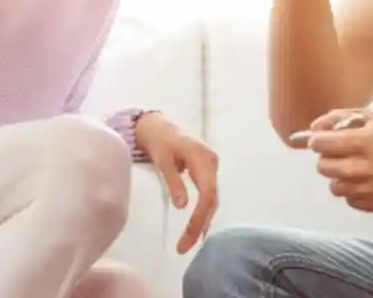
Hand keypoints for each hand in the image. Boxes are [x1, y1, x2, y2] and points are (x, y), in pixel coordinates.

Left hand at [134, 113, 218, 253]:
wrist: (160, 126)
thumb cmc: (160, 141)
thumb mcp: (162, 161)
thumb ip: (173, 181)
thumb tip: (182, 207)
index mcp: (203, 158)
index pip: (207, 194)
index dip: (199, 217)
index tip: (187, 237)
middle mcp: (212, 163)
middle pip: (212, 200)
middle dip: (199, 225)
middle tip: (183, 247)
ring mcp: (212, 167)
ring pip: (212, 199)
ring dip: (202, 221)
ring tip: (188, 242)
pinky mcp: (207, 171)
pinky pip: (208, 194)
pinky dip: (203, 211)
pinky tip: (196, 227)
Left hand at [306, 108, 372, 212]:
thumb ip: (340, 118)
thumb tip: (314, 127)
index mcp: (358, 142)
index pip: (318, 143)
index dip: (317, 141)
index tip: (324, 140)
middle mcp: (358, 167)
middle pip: (322, 167)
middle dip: (328, 159)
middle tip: (343, 155)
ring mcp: (364, 189)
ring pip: (333, 186)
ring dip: (340, 177)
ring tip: (356, 170)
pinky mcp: (371, 205)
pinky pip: (349, 200)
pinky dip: (354, 192)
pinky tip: (367, 183)